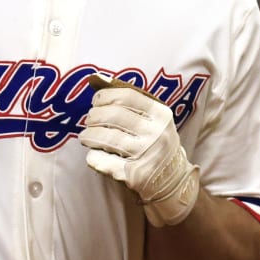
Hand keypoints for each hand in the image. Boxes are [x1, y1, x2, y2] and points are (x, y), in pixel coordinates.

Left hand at [80, 76, 200, 225]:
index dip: (104, 96)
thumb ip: (127, 99)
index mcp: (161, 115)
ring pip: (105, 138)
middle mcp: (156, 134)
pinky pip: (102, 161)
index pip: (126, 95)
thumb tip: (96, 78)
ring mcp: (146, 156)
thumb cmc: (156, 143)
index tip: (96, 102)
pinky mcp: (134, 176)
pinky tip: (94, 155)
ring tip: (86, 137)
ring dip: (88, 136)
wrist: (172, 181)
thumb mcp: (152, 119)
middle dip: (93, 117)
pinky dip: (93, 157)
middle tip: (89, 121)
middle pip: (112, 116)